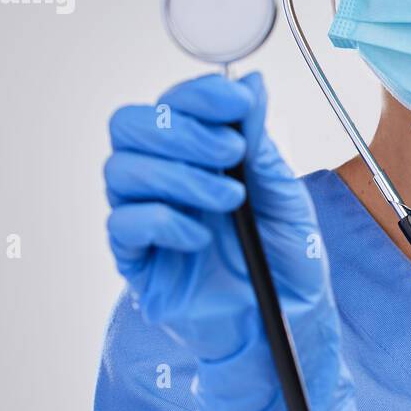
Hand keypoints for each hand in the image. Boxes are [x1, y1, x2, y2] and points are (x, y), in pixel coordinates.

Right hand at [104, 71, 357, 410]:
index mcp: (200, 156)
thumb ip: (259, 143)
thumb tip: (248, 85)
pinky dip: (162, 220)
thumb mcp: (284, 195)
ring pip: (120, 169)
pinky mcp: (137, 262)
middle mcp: (165, 180)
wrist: (290, 326)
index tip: (236, 103)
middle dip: (181, 131)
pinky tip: (200, 237)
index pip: (173, 104)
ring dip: (179, 176)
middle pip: (129, 126)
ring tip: (229, 200)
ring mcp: (147, 219)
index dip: (197, 95)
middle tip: (230, 156)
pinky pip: (121, 225)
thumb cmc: (288, 262)